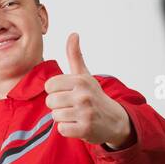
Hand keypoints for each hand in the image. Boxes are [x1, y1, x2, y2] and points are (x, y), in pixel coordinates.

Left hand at [44, 32, 133, 148]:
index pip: (50, 85)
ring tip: (75, 116)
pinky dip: (67, 129)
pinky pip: (62, 129)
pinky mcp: (85, 129)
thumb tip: (73, 34)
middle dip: (58, 106)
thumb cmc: (95, 96)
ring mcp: (85, 113)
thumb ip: (75, 56)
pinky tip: (77, 125)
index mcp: (80, 80)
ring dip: (63, 118)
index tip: (66, 94)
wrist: (115, 120)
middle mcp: (83, 95)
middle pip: (50, 101)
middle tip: (71, 107)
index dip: (55, 91)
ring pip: (55, 116)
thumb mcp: (85, 75)